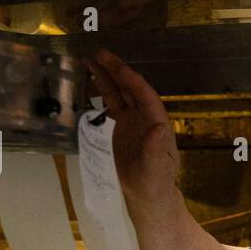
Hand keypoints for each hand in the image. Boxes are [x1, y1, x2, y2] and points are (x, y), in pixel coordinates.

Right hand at [84, 49, 179, 208]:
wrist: (147, 195)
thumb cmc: (155, 184)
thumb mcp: (156, 169)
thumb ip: (156, 150)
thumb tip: (159, 127)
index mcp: (157, 123)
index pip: (145, 96)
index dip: (132, 80)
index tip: (118, 66)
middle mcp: (146, 118)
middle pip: (131, 88)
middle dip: (116, 71)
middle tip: (99, 53)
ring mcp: (133, 121)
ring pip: (119, 93)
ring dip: (107, 76)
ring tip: (91, 60)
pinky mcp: (121, 128)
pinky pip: (111, 104)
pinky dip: (102, 91)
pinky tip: (93, 80)